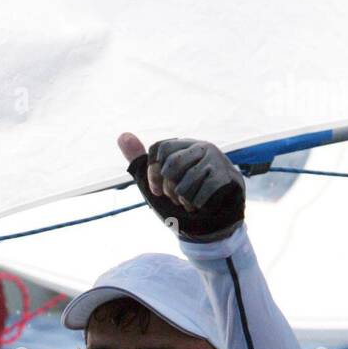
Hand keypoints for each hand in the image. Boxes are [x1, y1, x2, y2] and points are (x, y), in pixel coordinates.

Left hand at [118, 132, 244, 240]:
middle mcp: (200, 146)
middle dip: (169, 190)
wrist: (218, 213)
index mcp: (184, 144)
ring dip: (183, 202)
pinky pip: (199, 196)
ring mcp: (215, 160)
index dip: (153, 173)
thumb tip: (121, 135)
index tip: (156, 190)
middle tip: (176, 198)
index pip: (160, 149)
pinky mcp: (225, 176)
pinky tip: (200, 206)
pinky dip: (196, 207)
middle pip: (171, 166)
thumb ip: (141, 160)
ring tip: (189, 203)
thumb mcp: (159, 179)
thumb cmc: (185, 194)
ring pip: (184, 185)